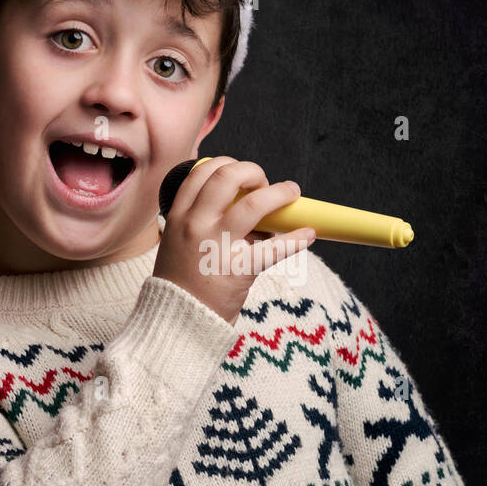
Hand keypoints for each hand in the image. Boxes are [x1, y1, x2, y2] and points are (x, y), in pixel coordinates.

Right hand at [153, 156, 314, 325]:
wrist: (178, 321)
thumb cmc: (183, 282)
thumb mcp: (179, 242)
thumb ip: (205, 220)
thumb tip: (250, 207)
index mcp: (178, 216)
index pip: (202, 172)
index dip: (228, 164)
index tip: (242, 173)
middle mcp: (195, 225)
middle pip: (227, 177)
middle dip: (253, 172)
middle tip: (265, 183)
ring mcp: (216, 246)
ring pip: (254, 204)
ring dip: (280, 193)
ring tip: (292, 193)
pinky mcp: (238, 270)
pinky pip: (274, 249)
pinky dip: (296, 239)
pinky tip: (308, 234)